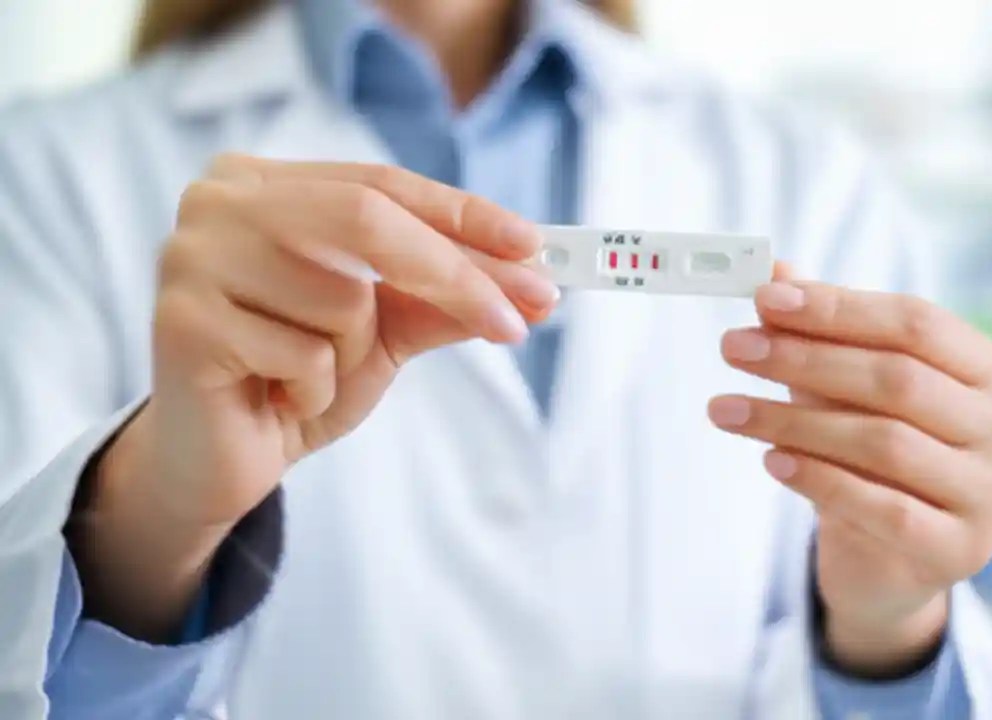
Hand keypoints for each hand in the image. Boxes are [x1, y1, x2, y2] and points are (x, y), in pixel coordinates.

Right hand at [74, 155, 558, 638]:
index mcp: (264, 184)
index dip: (462, 214)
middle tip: (522, 318)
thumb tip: (535, 286)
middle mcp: (218, 203)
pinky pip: (306, 354)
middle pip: (368, 218)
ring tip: (306, 373)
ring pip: (342, 296)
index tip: (534, 247)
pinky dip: (314, 389)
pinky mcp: (182, 323)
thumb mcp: (387, 330)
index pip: (381, 183)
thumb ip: (447, 298)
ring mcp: (191, 257)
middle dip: (457, 274)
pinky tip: (274, 396)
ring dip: (354, 353)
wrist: (221, 459)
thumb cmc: (300, 378)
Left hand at [708, 275, 991, 675]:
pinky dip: (820, 479)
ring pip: (884, 441)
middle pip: (898, 379)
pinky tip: (771, 460)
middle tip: (733, 348)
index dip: (838, 307)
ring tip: (727, 408)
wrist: (889, 563)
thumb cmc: (873, 457)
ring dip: (793, 419)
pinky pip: (883, 507)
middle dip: (805, 359)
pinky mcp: (959, 549)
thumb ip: (821, 332)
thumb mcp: (846, 387)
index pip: (916, 323)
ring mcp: (991, 493)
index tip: (763, 299)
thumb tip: (772, 274)